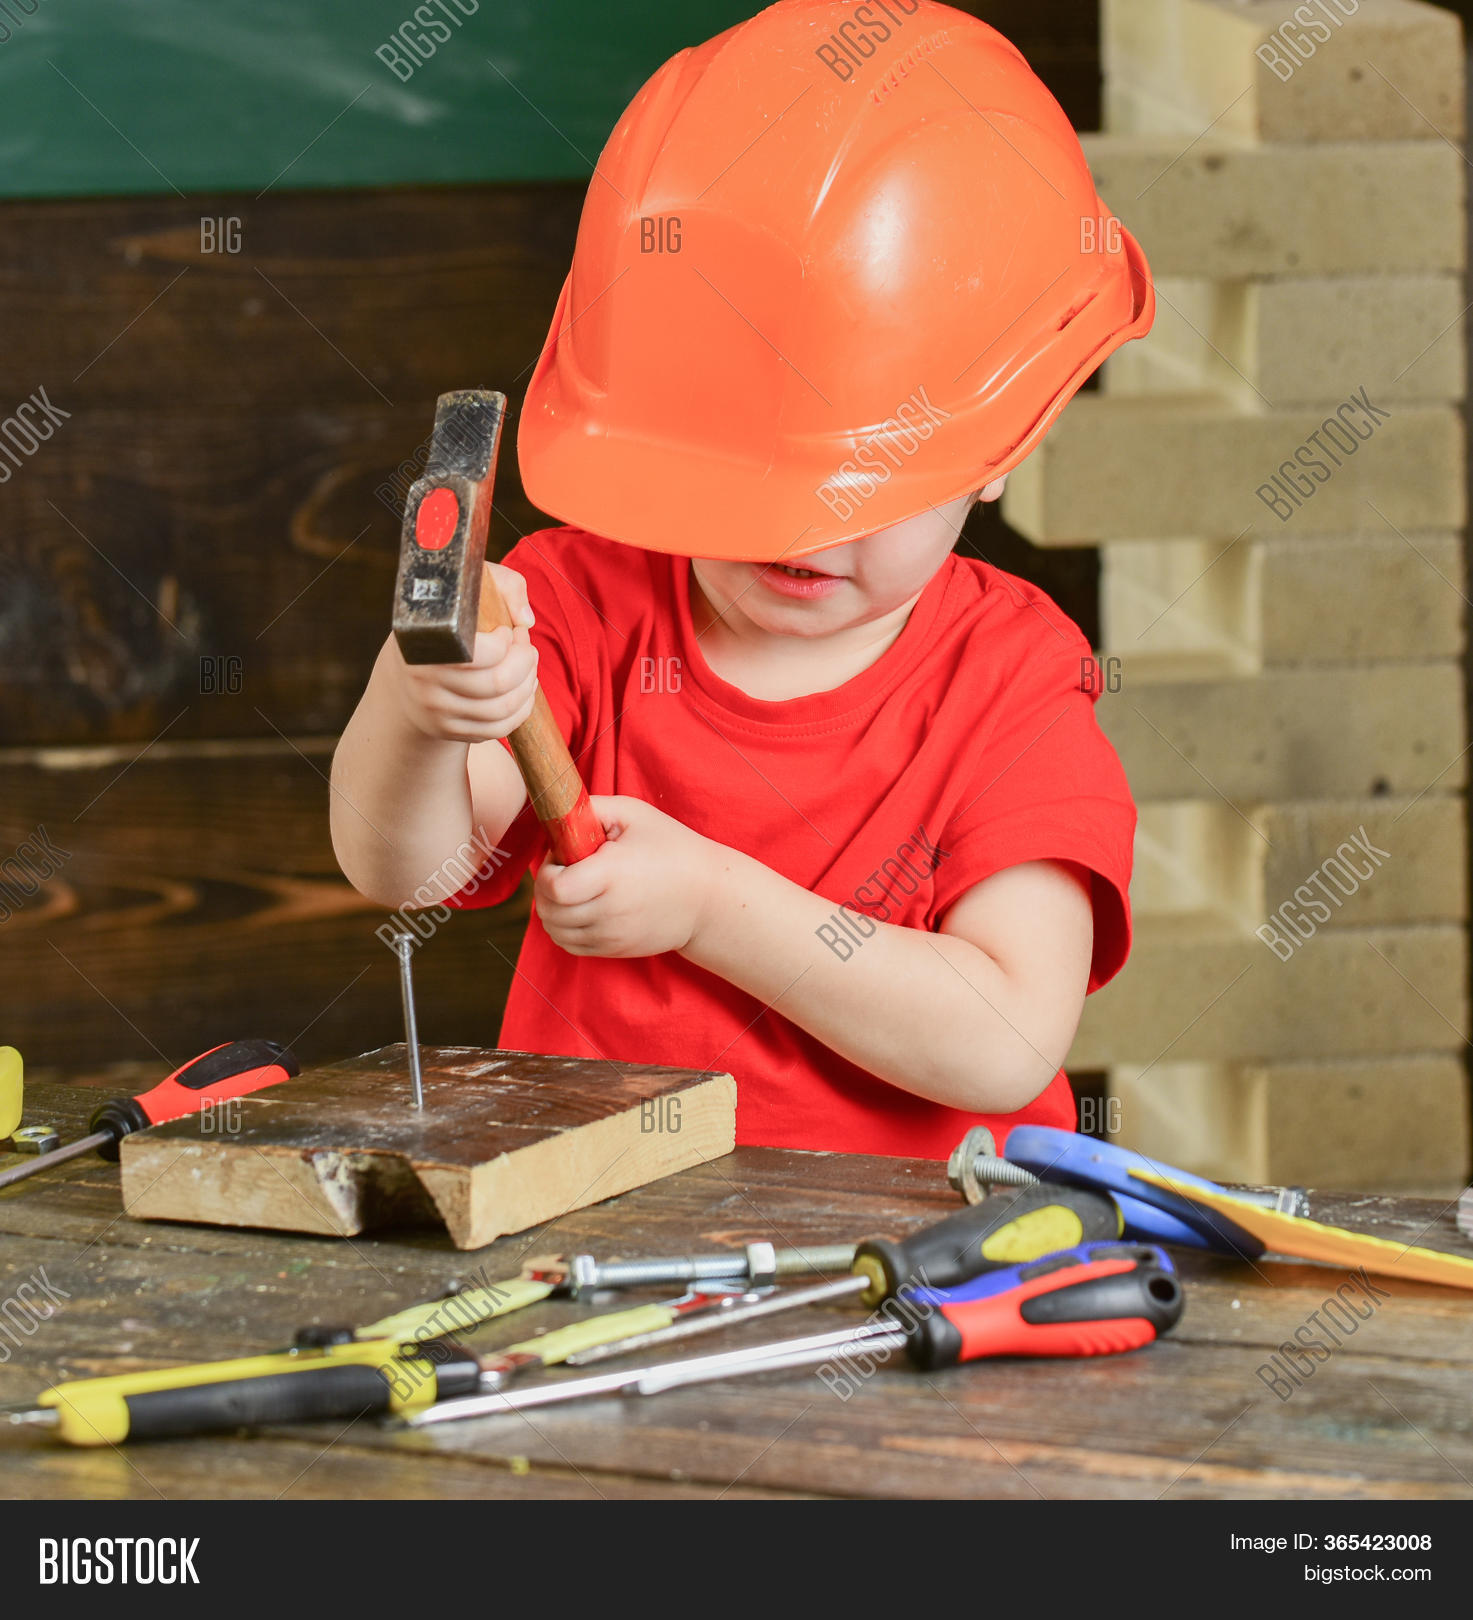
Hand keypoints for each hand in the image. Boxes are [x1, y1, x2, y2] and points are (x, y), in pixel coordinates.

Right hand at [392, 563, 539, 743]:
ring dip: (528, 686)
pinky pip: (498, 729)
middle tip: (525, 647)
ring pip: (502, 709)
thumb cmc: (446, 625)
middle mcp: (425, 681)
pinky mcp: (449, 730)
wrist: (404, 674)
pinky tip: (524, 690)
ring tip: (527, 666)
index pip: (480, 653)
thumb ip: (505, 584)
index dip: (506, 642)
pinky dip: (522, 711)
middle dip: (525, 662)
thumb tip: (526, 619)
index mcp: (426, 642)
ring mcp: (437, 710)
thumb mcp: (466, 589)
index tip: (506, 631)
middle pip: (498, 683)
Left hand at [535, 796, 724, 957]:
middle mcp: (609, 911)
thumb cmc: (673, 849)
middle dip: (545, 887)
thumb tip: (556, 813)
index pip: (553, 887)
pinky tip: (579, 908)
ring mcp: (611, 935)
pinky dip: (564, 928)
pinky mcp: (615, 949)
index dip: (546, 870)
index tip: (562, 856)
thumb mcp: (635, 814)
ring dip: (551, 909)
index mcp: (611, 875)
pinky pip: (570, 945)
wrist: (708, 897)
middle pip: (548, 910)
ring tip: (572, 889)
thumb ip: (591, 808)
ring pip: (554, 930)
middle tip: (565, 869)